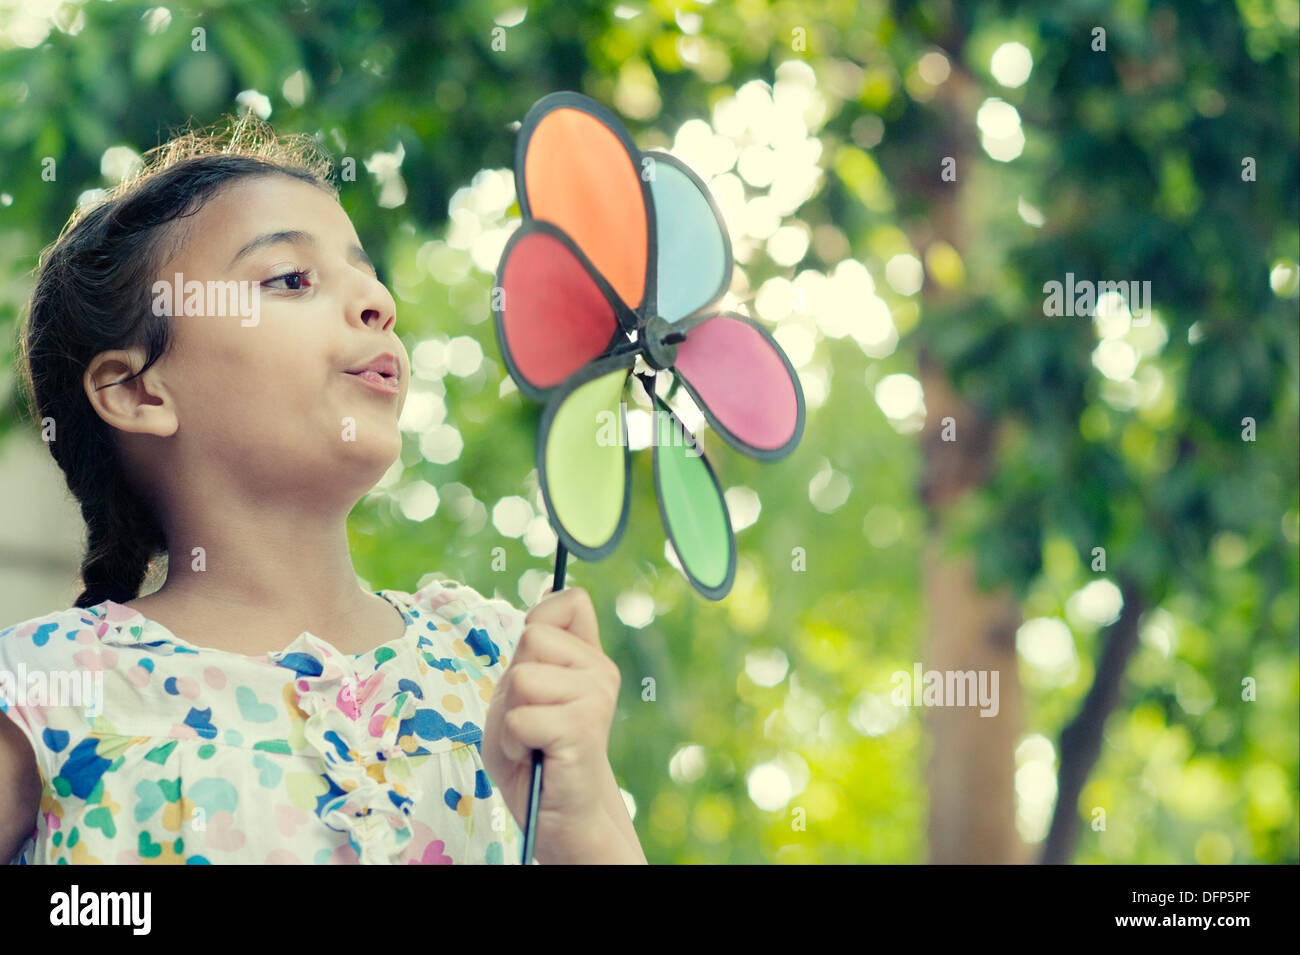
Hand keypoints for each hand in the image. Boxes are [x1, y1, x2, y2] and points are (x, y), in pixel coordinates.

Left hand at [482, 586, 622, 861]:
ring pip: (522, 678)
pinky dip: (511, 742)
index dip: (539, 622)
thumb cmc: (533, 753)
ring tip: (529, 739)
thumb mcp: (523, 691)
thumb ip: (532, 652)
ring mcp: (596, 696)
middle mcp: (600, 671)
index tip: (536, 666)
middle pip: (531, 638)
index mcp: (587, 657)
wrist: (557, 815)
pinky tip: (531, 755)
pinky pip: (519, 718)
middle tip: (529, 717)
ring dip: (510, 716)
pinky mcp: (582, 727)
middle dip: (513, 681)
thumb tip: (541, 609)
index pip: (570, 601)